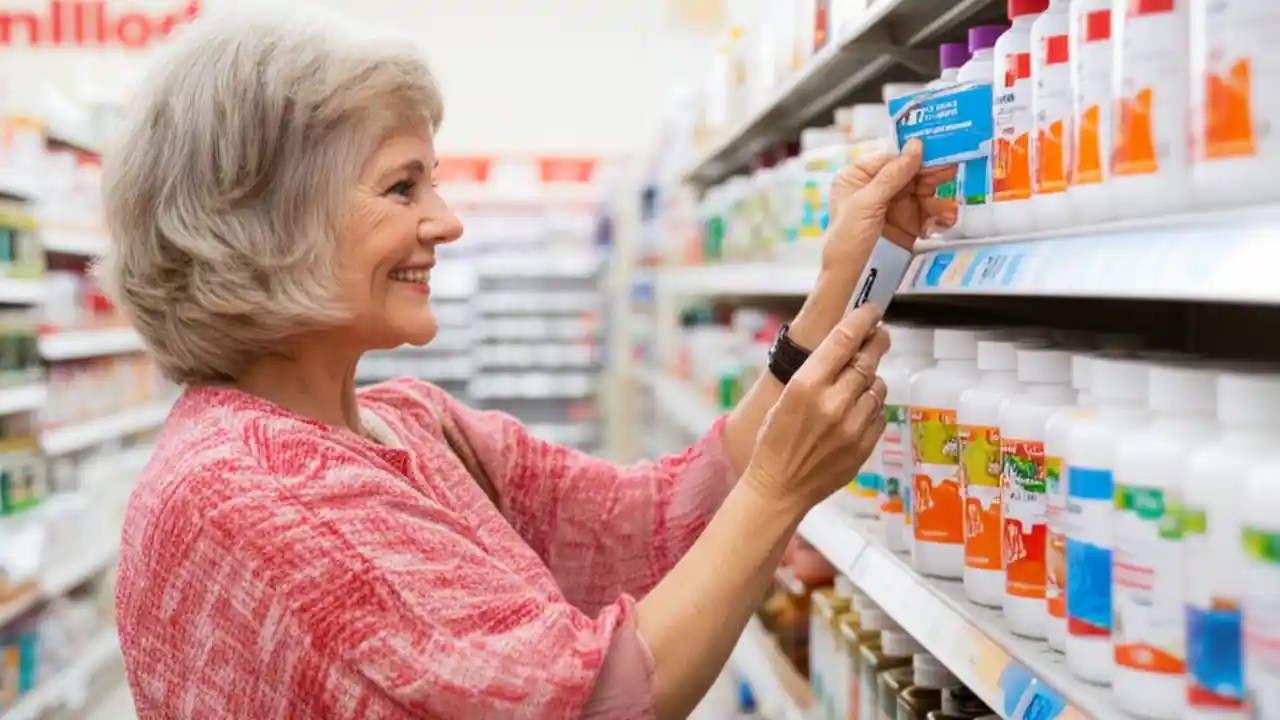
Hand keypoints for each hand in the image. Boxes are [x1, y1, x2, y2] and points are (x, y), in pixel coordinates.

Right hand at [744, 305, 889, 514]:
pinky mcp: (864, 446)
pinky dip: (871, 408)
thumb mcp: (784, 398)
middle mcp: (832, 403)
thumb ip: (816, 373)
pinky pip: (879, 414)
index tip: (872, 309)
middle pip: (867, 359)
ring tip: (858, 385)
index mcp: (805, 386)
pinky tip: (856, 413)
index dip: (862, 319)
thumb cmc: (774, 440)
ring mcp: (852, 426)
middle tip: (880, 334)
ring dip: (872, 380)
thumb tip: (845, 346)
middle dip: (876, 342)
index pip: (843, 340)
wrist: (779, 488)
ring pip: (878, 387)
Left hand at [823, 139, 957, 275]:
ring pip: (923, 193)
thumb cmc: (846, 240)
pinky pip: (928, 214)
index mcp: (858, 177)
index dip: (914, 156)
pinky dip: (939, 216)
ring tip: (947, 209)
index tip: (937, 152)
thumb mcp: (867, 203)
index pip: (891, 158)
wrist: (849, 279)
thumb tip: (915, 146)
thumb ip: (893, 175)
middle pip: (911, 174)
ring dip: (938, 200)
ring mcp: (893, 207)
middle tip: (949, 174)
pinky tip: (944, 220)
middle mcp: (877, 189)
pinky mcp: (907, 225)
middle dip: (931, 176)